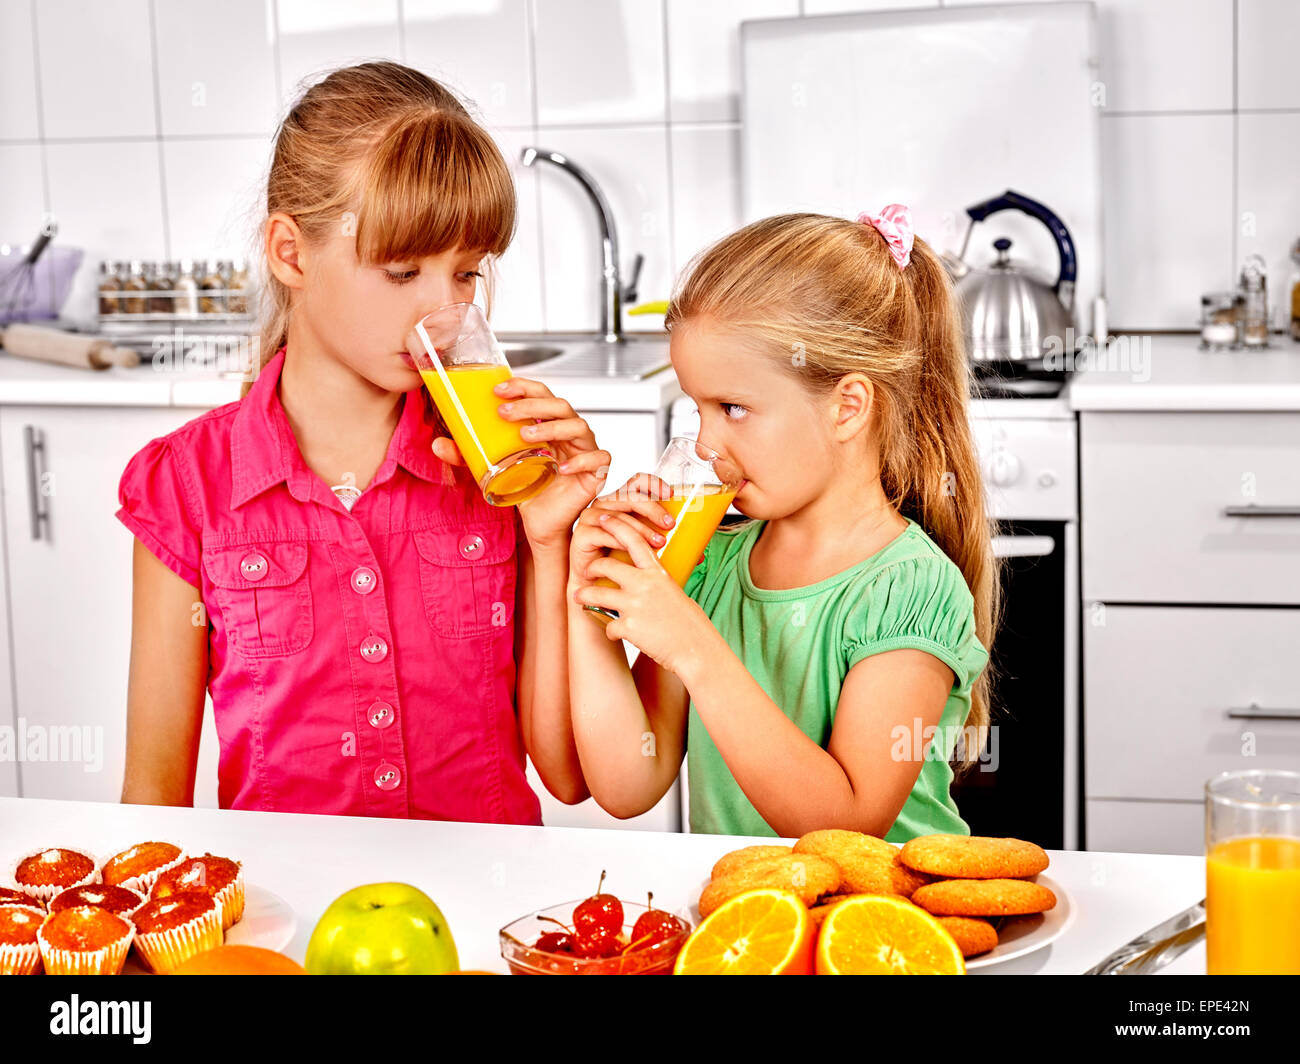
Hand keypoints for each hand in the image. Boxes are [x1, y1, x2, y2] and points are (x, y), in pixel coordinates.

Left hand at [432, 376, 610, 549]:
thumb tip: (437, 444)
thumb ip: (467, 456)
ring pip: (579, 426)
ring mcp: (584, 450)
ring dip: (552, 427)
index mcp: (548, 423)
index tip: (498, 391)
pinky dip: (582, 460)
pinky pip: (599, 459)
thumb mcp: (491, 469)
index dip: (523, 387)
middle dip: (532, 405)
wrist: (540, 524)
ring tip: (526, 436)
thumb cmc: (524, 490)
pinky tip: (560, 466)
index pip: (541, 393)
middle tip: (504, 414)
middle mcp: (568, 432)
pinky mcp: (596, 473)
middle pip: (560, 405)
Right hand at [569, 473, 677, 586]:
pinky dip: (618, 541)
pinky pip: (602, 534)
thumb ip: (667, 545)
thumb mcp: (647, 549)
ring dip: (641, 529)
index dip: (653, 483)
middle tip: (670, 524)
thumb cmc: (622, 565)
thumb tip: (699, 556)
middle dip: (653, 509)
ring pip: (619, 517)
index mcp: (622, 501)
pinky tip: (630, 550)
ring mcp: (591, 517)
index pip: (637, 482)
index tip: (670, 494)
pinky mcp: (581, 534)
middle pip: (630, 496)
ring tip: (659, 543)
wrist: (597, 586)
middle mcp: (606, 504)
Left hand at [571, 506, 713, 675]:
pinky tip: (615, 633)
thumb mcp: (674, 592)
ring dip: (584, 595)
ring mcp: (634, 606)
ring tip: (578, 597)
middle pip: (607, 565)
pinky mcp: (628, 627)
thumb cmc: (689, 623)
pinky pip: (608, 626)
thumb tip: (647, 574)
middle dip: (592, 566)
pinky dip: (610, 630)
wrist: (695, 649)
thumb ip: (656, 581)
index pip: (633, 539)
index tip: (602, 518)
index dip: (615, 526)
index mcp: (657, 573)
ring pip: (597, 593)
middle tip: (586, 570)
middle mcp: (644, 585)